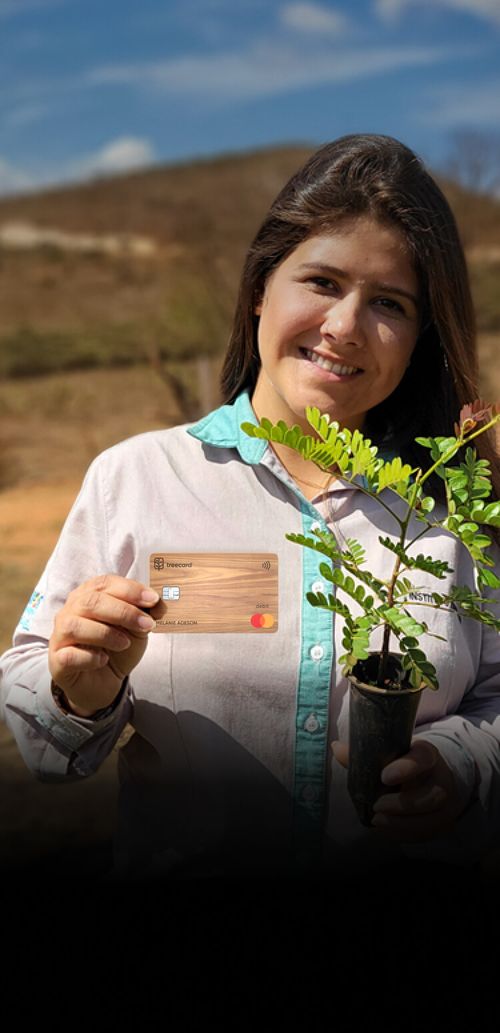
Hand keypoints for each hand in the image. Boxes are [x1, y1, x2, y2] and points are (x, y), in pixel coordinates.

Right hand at [49, 574, 161, 715]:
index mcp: (88, 596)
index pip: (104, 583)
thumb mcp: (137, 629)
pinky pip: (69, 655)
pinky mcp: (57, 661)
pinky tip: (103, 660)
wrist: (106, 683)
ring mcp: (60, 636)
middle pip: (90, 602)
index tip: (153, 600)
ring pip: (74, 625)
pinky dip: (90, 657)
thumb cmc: (118, 648)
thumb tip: (159, 602)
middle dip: (123, 612)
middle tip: (146, 626)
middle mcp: (69, 612)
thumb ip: (146, 613)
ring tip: (125, 643)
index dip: (130, 590)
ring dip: (105, 634)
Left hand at [331, 739, 468, 841]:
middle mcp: (441, 778)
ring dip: (403, 823)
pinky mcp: (442, 823)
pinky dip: (404, 834)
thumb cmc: (403, 764)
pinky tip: (386, 830)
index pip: (423, 758)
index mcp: (427, 755)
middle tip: (377, 806)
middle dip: (403, 804)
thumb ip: (364, 754)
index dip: (406, 768)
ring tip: (377, 821)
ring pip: (433, 818)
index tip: (384, 776)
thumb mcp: (388, 755)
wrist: (430, 779)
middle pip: (433, 795)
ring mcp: (445, 804)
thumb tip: (337, 748)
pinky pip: (427, 833)